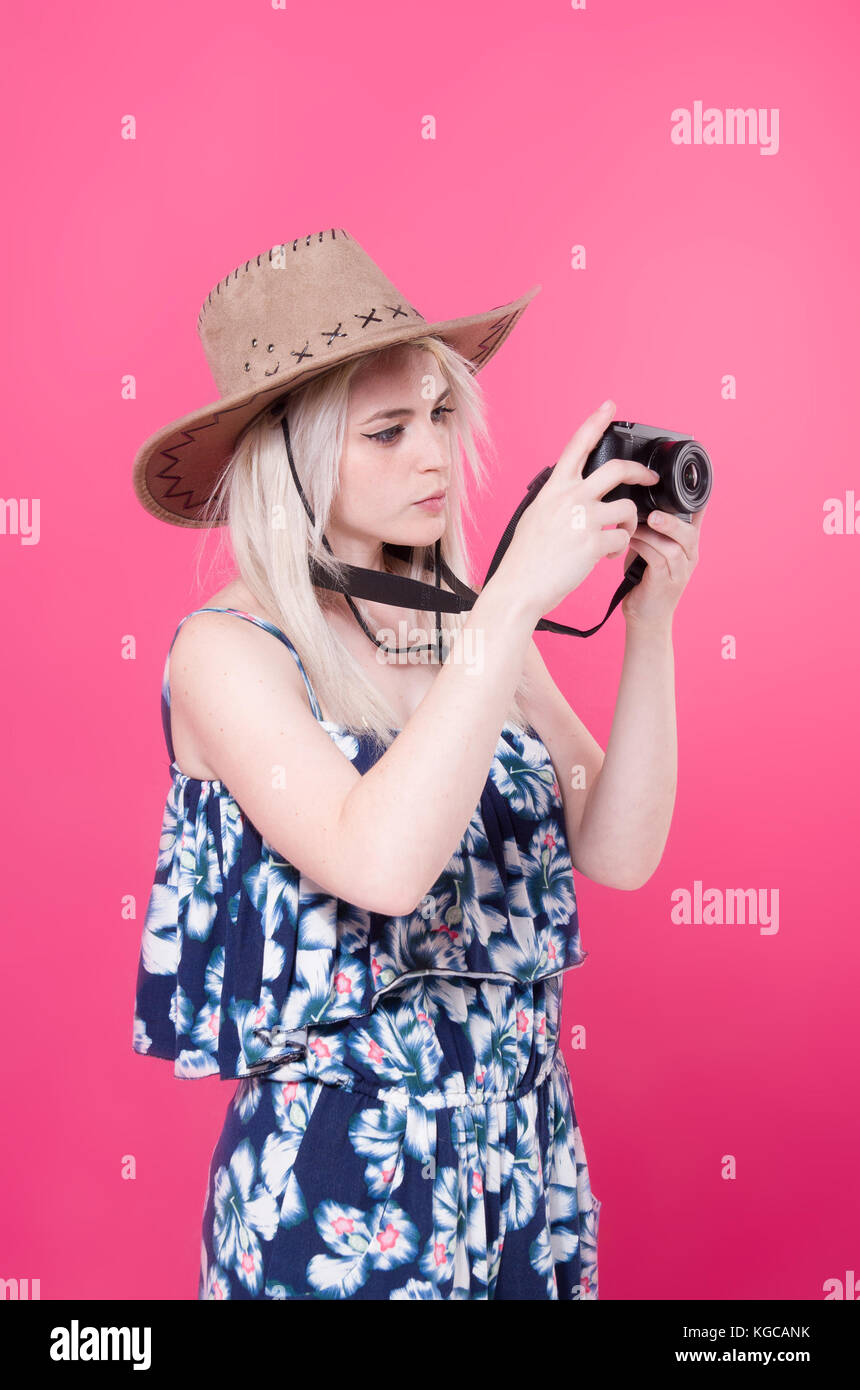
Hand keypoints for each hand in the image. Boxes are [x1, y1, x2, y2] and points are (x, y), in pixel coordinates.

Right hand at [490, 399, 655, 619]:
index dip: (596, 422)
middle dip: (640, 471)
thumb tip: (571, 495)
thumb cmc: (525, 559)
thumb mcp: (535, 517)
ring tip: (621, 534)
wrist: (519, 587)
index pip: (577, 445)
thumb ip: (556, 501)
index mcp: (554, 489)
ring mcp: (582, 519)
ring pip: (627, 507)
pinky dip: (618, 548)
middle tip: (649, 478)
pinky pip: (622, 538)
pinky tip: (605, 557)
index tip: (610, 406)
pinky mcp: (593, 543)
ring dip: (631, 522)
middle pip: (616, 469)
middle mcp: (569, 498)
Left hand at [621, 504, 705, 630]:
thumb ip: (650, 528)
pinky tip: (631, 542)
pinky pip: (659, 561)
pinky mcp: (667, 583)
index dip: (697, 501)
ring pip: (675, 547)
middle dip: (672, 521)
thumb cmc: (643, 579)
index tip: (687, 483)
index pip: (698, 518)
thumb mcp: (649, 548)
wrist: (644, 617)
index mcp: (688, 544)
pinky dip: (644, 548)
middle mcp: (690, 557)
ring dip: (653, 535)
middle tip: (654, 514)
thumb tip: (635, 501)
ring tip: (635, 528)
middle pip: (691, 533)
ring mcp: (681, 572)